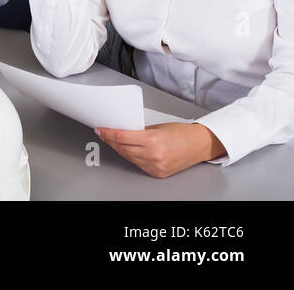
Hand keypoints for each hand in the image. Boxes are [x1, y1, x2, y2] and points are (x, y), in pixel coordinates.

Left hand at [95, 122, 225, 177]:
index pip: (121, 137)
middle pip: (122, 148)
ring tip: (113, 141)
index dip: (108, 133)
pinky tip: (127, 150)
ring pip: (128, 157)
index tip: (101, 129)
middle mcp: (153, 155)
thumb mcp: (156, 127)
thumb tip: (120, 131)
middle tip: (103, 133)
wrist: (199, 145)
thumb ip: (138, 130)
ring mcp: (155, 166)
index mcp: (152, 140)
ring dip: (118, 149)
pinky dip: (131, 157)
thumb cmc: (181, 133)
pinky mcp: (157, 173)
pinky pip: (138, 164)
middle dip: (110, 141)